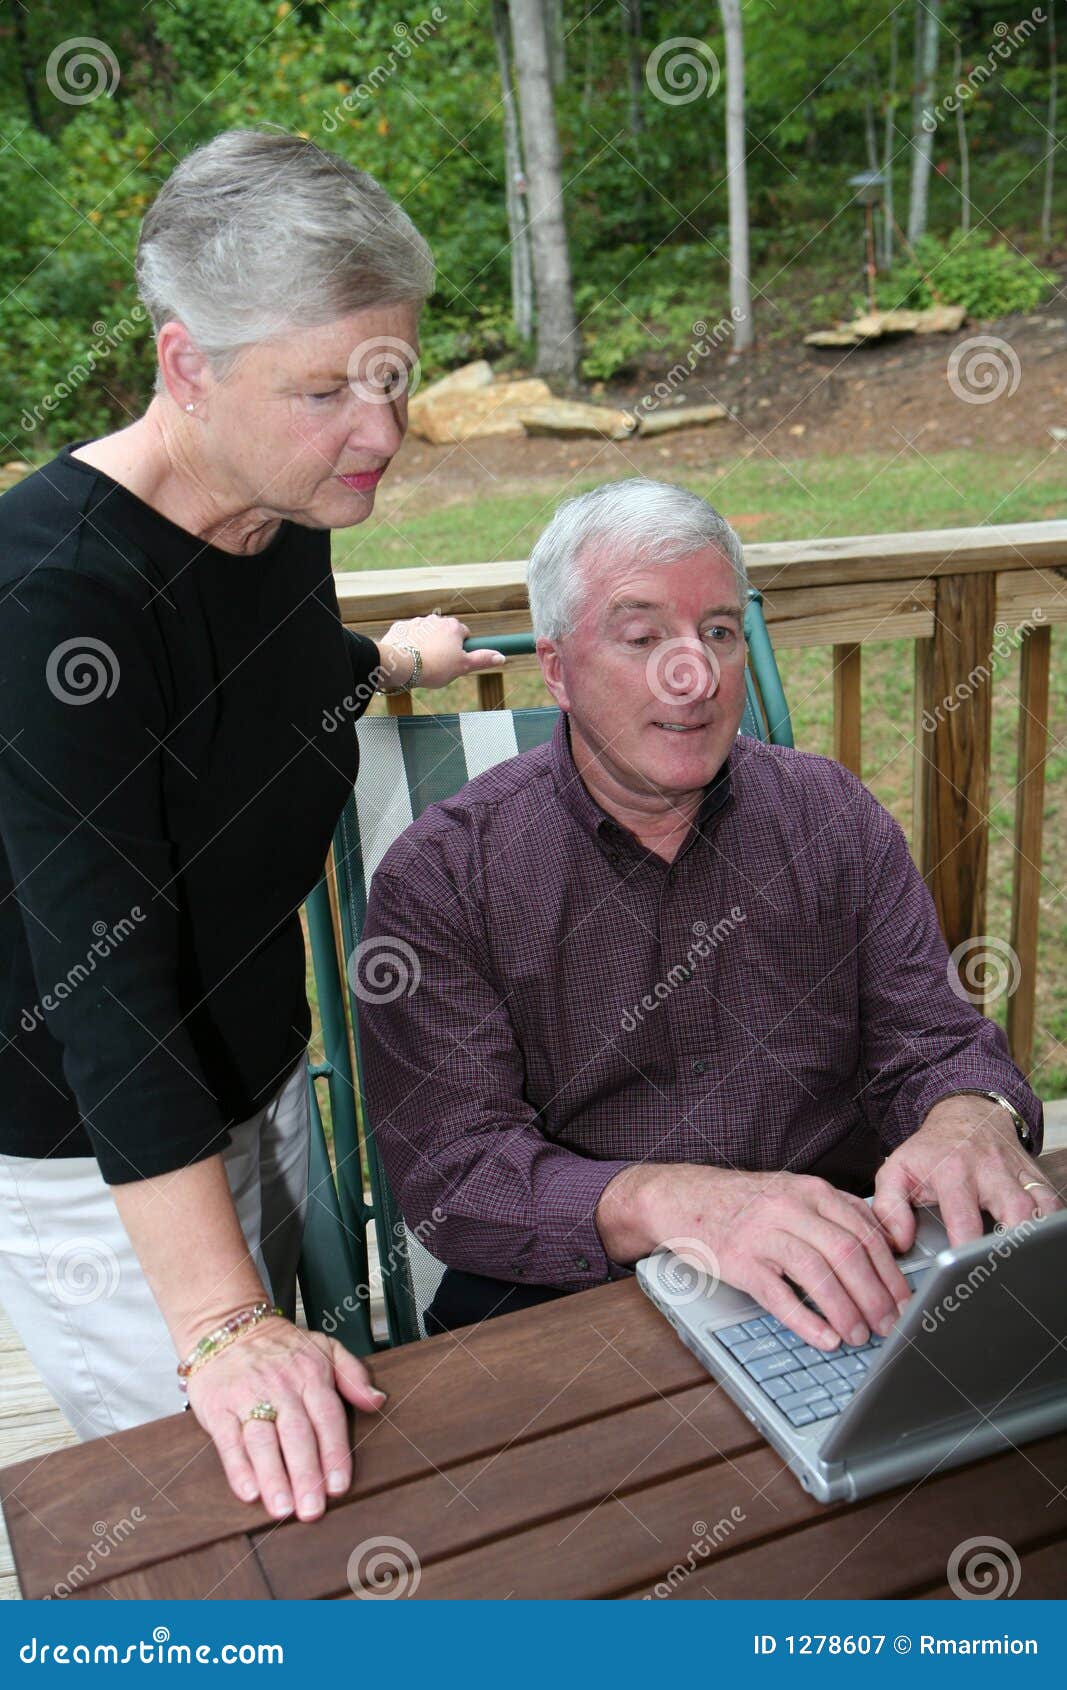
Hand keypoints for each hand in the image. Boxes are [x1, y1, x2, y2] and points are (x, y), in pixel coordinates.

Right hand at [185, 1315, 386, 1521]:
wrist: (227, 1328)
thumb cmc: (281, 1346)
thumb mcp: (325, 1348)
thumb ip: (354, 1375)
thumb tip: (378, 1402)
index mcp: (310, 1374)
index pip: (327, 1418)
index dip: (334, 1453)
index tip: (339, 1486)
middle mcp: (280, 1387)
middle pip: (296, 1435)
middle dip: (306, 1475)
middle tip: (312, 1510)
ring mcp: (247, 1397)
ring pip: (263, 1441)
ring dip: (273, 1477)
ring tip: (283, 1508)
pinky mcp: (218, 1407)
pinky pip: (229, 1441)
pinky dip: (238, 1468)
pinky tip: (249, 1491)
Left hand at [380, 613, 506, 689]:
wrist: (401, 665)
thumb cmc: (434, 666)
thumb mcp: (463, 666)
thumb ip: (482, 660)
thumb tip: (501, 657)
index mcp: (453, 627)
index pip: (464, 634)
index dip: (461, 649)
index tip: (455, 660)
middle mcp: (436, 620)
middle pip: (444, 633)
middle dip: (443, 646)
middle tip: (439, 665)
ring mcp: (417, 622)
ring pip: (426, 634)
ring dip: (426, 645)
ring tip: (422, 663)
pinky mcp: (401, 628)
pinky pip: (409, 636)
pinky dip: (410, 644)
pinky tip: (408, 657)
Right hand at [598, 1162, 910, 1350]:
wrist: (684, 1198)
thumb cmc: (745, 1203)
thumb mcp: (795, 1193)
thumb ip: (837, 1212)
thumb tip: (887, 1246)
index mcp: (812, 1190)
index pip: (866, 1232)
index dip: (892, 1272)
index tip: (905, 1301)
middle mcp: (790, 1207)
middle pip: (848, 1254)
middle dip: (876, 1296)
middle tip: (890, 1326)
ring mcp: (763, 1233)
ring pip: (818, 1274)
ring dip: (847, 1311)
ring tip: (860, 1337)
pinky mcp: (739, 1261)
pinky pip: (779, 1296)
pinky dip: (806, 1321)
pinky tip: (824, 1337)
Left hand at [872, 1093, 1062, 1252]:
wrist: (965, 1115)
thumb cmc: (930, 1151)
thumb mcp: (896, 1169)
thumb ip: (889, 1206)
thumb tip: (899, 1241)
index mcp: (952, 1172)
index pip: (964, 1217)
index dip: (966, 1250)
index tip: (962, 1273)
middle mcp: (989, 1171)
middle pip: (1016, 1209)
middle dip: (1014, 1243)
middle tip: (1003, 1270)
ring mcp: (1016, 1173)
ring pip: (1041, 1206)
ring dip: (1036, 1235)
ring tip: (1024, 1260)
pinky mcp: (1034, 1176)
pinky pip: (1053, 1201)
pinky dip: (1051, 1223)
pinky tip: (1039, 1241)